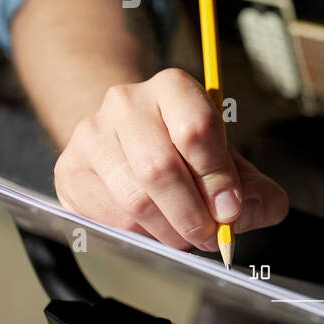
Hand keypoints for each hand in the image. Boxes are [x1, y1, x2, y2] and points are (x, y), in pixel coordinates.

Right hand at [53, 68, 288, 249]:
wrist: (127, 141)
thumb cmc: (184, 152)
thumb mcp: (227, 161)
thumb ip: (254, 188)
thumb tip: (254, 210)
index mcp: (173, 88)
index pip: (196, 129)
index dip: (217, 178)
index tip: (229, 210)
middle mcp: (127, 102)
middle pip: (160, 169)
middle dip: (192, 214)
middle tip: (208, 235)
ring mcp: (91, 134)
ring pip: (133, 199)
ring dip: (167, 230)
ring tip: (184, 235)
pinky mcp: (69, 169)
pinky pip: (108, 216)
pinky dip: (139, 235)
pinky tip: (153, 230)